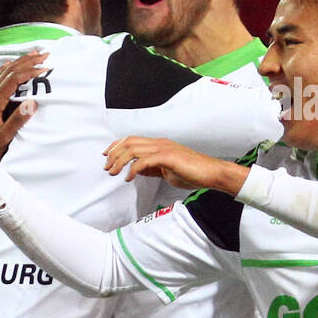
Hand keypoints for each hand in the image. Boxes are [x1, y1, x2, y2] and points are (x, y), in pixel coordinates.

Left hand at [0, 51, 47, 160]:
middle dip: (27, 61)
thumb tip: (32, 102)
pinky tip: (6, 65)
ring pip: (1, 73)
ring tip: (31, 54)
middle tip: (44, 54)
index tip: (45, 67)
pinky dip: (3, 69)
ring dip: (17, 62)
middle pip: (8, 72)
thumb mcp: (4, 138)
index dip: (30, 71)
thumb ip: (17, 120)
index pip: (13, 79)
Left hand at [104, 137, 248, 193]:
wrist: (211, 173)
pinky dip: (133, 169)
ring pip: (133, 149)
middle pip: (128, 141)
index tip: (106, 156)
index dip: (116, 146)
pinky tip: (129, 178)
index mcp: (159, 145)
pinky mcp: (168, 157)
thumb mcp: (166, 171)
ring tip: (113, 172)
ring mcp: (164, 149)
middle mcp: (159, 143)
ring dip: (119, 161)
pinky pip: (144, 161)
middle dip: (113, 153)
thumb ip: (151, 168)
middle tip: (107, 167)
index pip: (131, 140)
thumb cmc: (191, 172)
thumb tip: (136, 170)